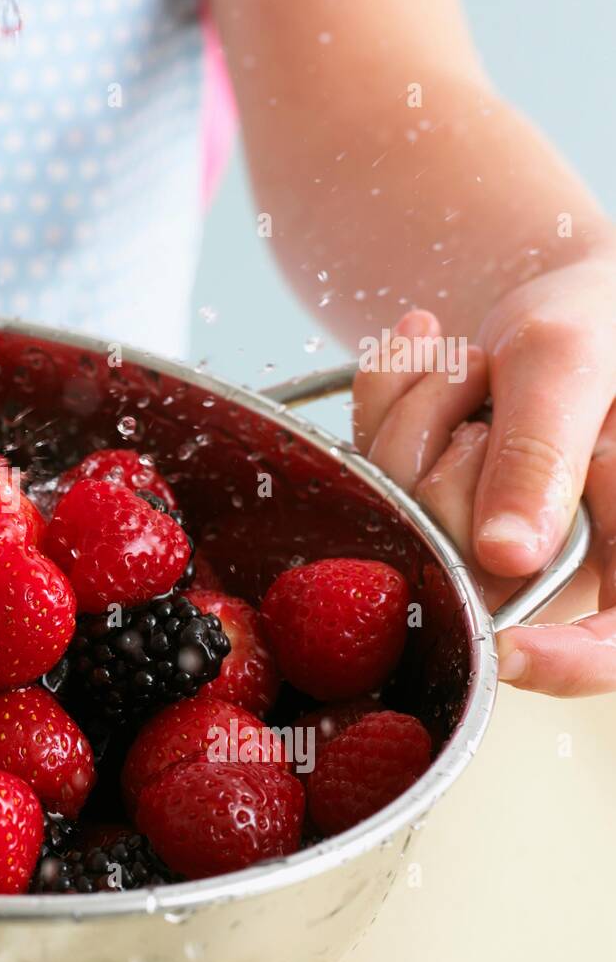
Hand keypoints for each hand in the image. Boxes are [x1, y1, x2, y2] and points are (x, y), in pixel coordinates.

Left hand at [353, 276, 615, 694]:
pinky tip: (428, 361)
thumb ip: (542, 455)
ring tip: (472, 368)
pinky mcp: (430, 511)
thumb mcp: (573, 363)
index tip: (502, 646)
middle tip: (485, 379)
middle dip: (450, 450)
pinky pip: (370, 474)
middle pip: (465, 560)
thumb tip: (507, 556)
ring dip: (419, 415)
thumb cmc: (598, 324)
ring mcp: (487, 541)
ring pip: (404, 513)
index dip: (558, 664)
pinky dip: (388, 403)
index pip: (610, 647)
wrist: (564, 296)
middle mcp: (555, 557)